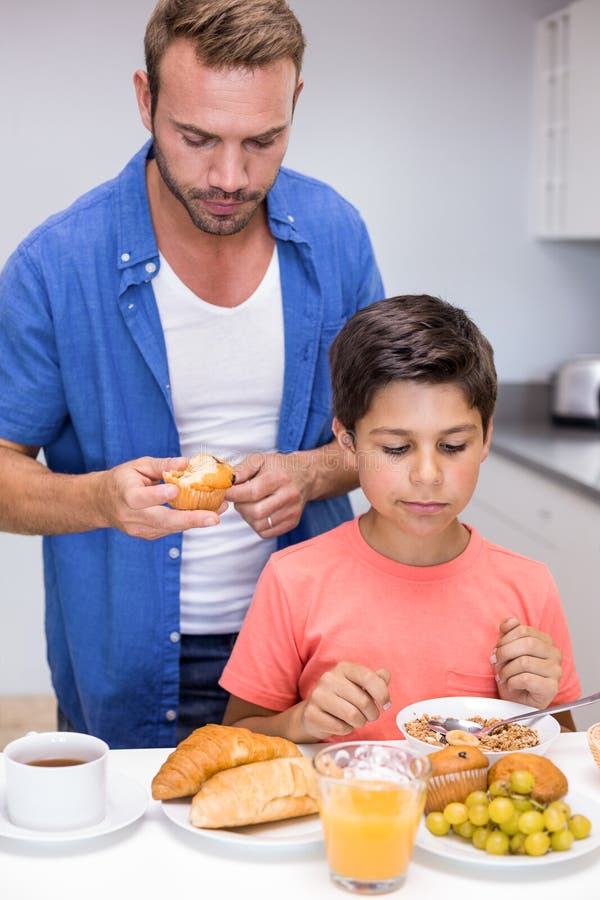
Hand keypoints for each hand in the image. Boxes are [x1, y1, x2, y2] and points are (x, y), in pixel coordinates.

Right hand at [97, 456, 225, 539]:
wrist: (103, 503)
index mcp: (126, 495)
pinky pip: (171, 529)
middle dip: (190, 520)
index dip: (158, 495)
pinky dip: (188, 522)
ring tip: (219, 511)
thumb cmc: (123, 479)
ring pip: (171, 527)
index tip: (175, 490)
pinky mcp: (149, 535)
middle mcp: (132, 516)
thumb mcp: (138, 465)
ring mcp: (140, 529)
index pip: (141, 498)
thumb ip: (162, 465)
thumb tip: (185, 463)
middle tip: (214, 517)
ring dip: (196, 521)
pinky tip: (206, 514)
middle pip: (162, 520)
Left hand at [225, 452, 311, 537]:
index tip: (226, 492)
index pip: (252, 492)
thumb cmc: (278, 467)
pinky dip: (256, 525)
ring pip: (259, 524)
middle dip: (240, 506)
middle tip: (239, 498)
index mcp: (280, 478)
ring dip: (247, 517)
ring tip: (250, 504)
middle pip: (255, 512)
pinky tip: (258, 513)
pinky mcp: (292, 522)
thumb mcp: (259, 460)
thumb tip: (227, 481)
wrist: (305, 475)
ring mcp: (292, 511)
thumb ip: (242, 470)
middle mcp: (289, 496)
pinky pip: (266, 533)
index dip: (234, 494)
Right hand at [299, 662, 390, 740]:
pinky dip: (346, 729)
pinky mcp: (311, 713)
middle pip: (364, 701)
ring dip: (360, 722)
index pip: (369, 678)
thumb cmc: (342, 698)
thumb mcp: (359, 685)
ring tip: (356, 720)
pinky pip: (340, 727)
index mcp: (343, 668)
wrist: (314, 713)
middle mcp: (329, 678)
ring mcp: (318, 695)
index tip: (386, 704)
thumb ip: (375, 680)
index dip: (383, 694)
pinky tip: (340, 723)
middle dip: (372, 714)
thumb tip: (385, 675)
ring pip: (353, 716)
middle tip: (369, 715)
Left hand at [492, 617, 561, 708]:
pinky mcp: (551, 688)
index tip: (496, 650)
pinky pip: (527, 679)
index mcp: (545, 641)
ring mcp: (555, 671)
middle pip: (526, 643)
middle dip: (504, 653)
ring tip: (502, 676)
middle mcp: (554, 654)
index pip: (523, 630)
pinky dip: (512, 682)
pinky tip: (511, 685)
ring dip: (506, 670)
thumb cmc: (513, 675)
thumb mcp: (507, 651)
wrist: (517, 702)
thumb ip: (508, 633)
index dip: (505, 639)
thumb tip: (510, 621)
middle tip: (495, 662)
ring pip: (524, 662)